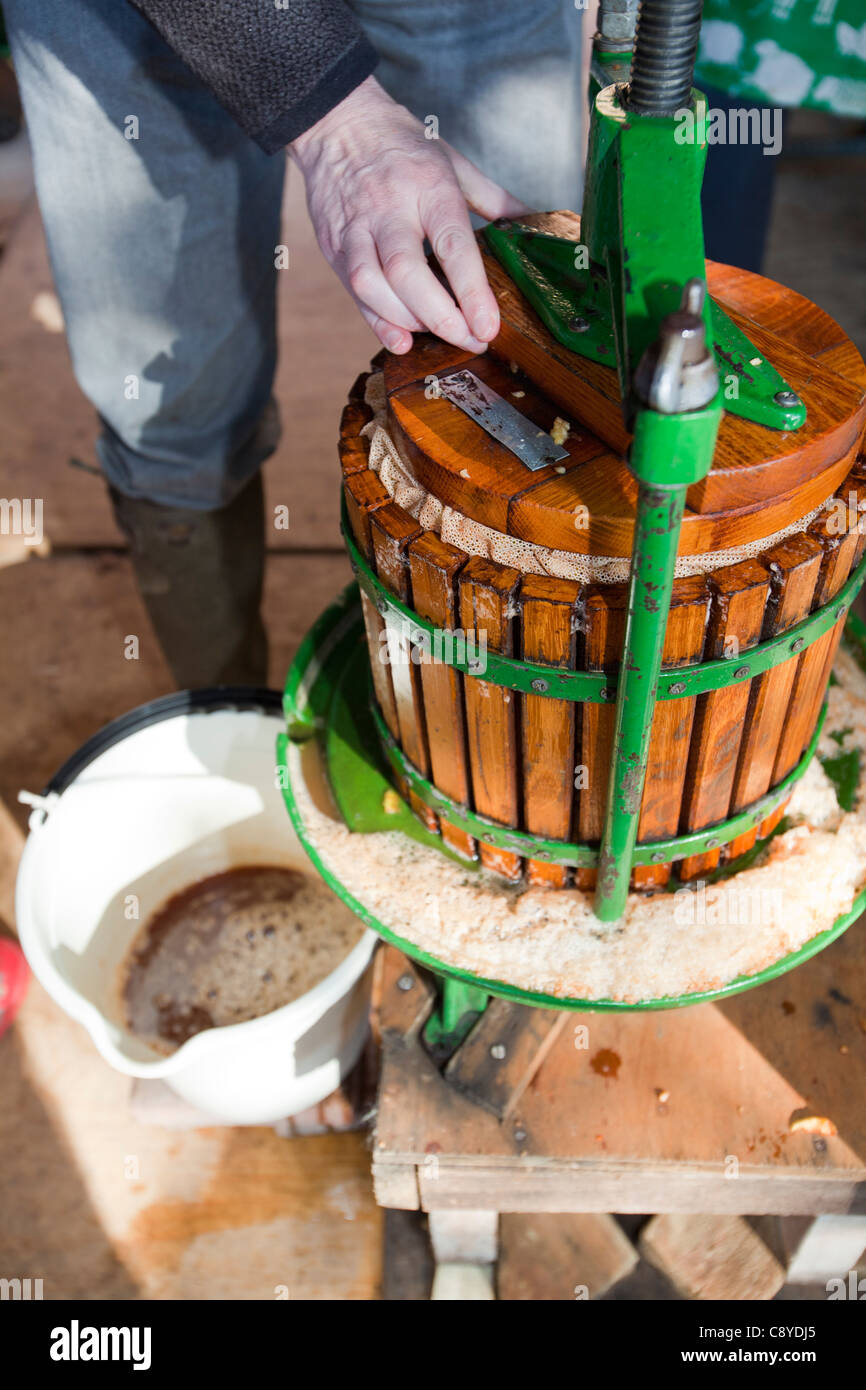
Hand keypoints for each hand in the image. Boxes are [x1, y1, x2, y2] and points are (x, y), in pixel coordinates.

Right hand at [289, 76, 530, 354]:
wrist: (338, 123)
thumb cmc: (402, 145)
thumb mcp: (453, 162)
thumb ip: (493, 198)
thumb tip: (532, 223)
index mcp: (427, 185)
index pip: (451, 244)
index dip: (471, 291)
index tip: (488, 326)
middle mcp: (389, 207)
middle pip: (406, 271)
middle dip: (440, 317)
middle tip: (470, 339)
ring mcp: (356, 228)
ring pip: (372, 286)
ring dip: (407, 320)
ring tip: (438, 333)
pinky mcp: (334, 246)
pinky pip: (353, 292)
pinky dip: (377, 322)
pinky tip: (400, 340)